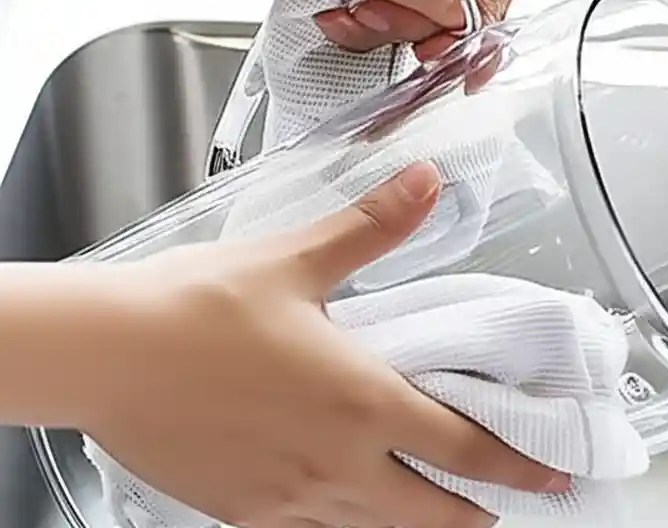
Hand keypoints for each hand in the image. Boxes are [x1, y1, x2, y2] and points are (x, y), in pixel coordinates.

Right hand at [82, 163, 565, 527]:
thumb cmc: (196, 307)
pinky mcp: (247, 513)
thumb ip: (373, 227)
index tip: (554, 481)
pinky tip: (349, 506)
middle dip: (477, 514)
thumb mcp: (296, 260)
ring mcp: (291, 497)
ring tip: (437, 508)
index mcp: (365, 403)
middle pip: (433, 513)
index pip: (467, 448)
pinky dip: (348, 524)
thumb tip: (427, 183)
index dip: (520, 469)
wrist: (102, 356)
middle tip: (502, 506)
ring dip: (416, 522)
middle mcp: (338, 463)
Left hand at [165, 0, 515, 58]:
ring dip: (379, 32)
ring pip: (410, 20)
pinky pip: (371, 22)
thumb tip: (465, 19)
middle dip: (416, 27)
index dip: (480, 20)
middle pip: (450, 5)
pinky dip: (353, 31)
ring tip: (345, 16)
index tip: (457, 57)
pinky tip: (327, 18)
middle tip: (381, 22)